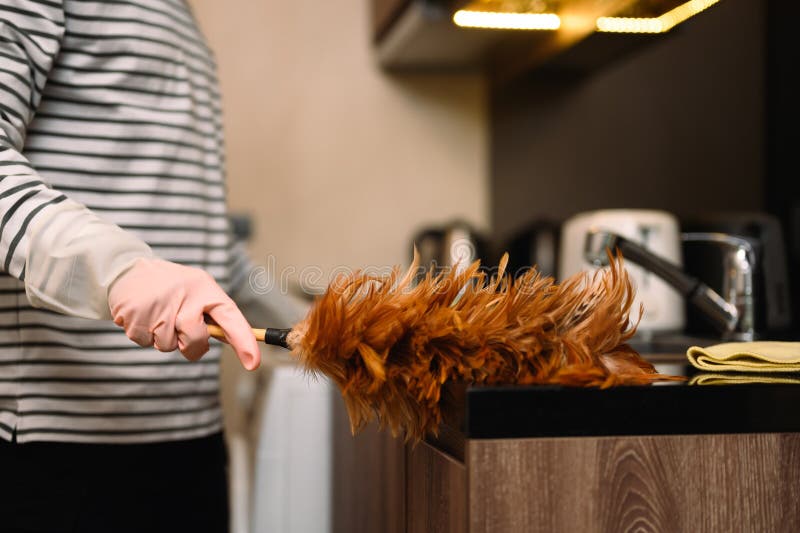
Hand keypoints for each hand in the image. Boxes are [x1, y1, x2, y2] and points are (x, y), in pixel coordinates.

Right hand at [108, 258, 260, 369]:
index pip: (230, 317)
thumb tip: (235, 342)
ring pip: (168, 345)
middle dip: (191, 345)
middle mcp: (185, 295)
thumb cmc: (171, 286)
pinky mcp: (135, 315)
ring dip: (164, 338)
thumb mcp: (197, 290)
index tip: (253, 363)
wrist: (128, 269)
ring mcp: (159, 305)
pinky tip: (144, 316)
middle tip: (180, 330)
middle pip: (196, 339)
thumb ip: (214, 315)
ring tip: (158, 315)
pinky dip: (145, 335)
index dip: (244, 341)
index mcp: (205, 288)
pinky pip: (145, 342)